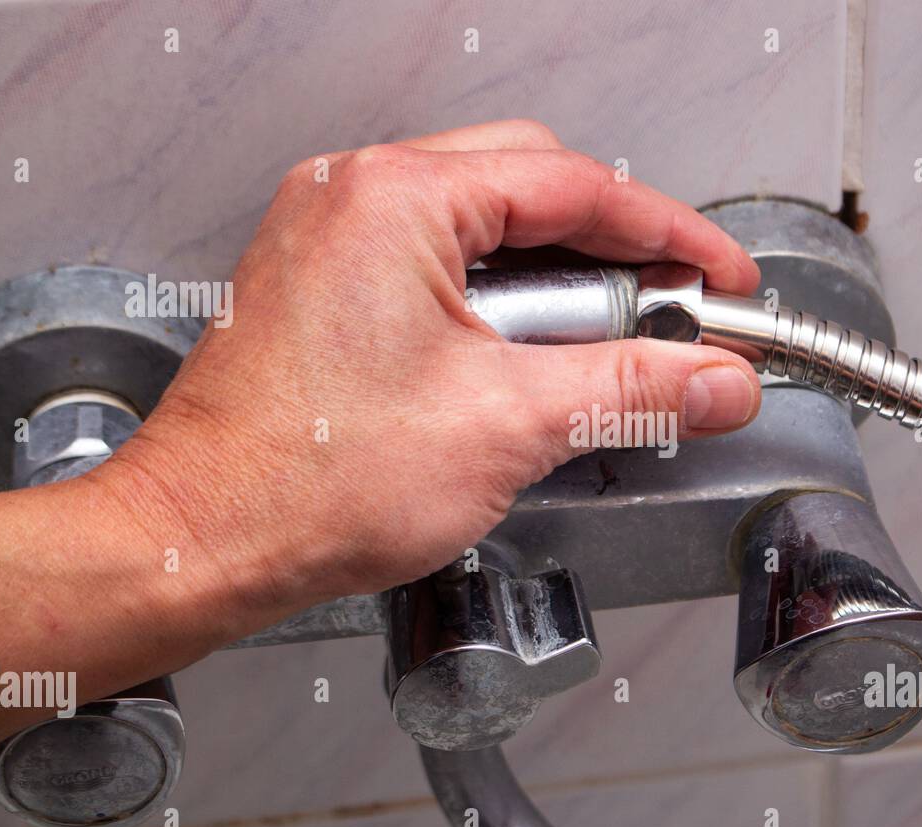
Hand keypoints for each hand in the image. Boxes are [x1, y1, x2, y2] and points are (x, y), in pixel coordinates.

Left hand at [99, 119, 762, 620]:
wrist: (200, 543)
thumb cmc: (306, 485)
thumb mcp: (507, 428)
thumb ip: (634, 390)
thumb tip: (720, 378)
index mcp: (397, 200)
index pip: (575, 186)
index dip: (670, 234)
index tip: (721, 278)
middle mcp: (355, 198)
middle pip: (532, 190)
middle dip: (615, 255)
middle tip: (669, 319)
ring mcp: (333, 240)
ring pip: (486, 230)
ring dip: (557, 287)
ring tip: (595, 359)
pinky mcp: (326, 289)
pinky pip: (439, 266)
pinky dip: (499, 308)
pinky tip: (523, 369)